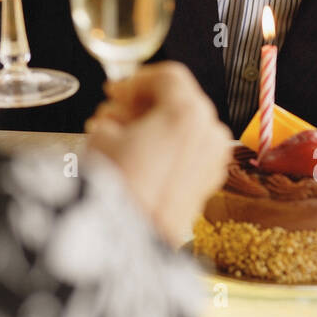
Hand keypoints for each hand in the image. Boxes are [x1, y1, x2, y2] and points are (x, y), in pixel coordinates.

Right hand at [84, 62, 233, 245]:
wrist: (129, 239)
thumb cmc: (116, 188)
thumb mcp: (102, 135)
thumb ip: (114, 117)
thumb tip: (114, 122)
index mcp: (188, 112)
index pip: (167, 77)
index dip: (135, 80)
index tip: (114, 91)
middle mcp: (209, 131)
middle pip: (179, 100)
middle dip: (142, 105)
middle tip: (112, 114)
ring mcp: (214, 158)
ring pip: (185, 127)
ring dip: (153, 127)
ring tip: (118, 140)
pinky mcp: (210, 183)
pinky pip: (190, 152)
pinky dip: (168, 148)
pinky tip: (137, 159)